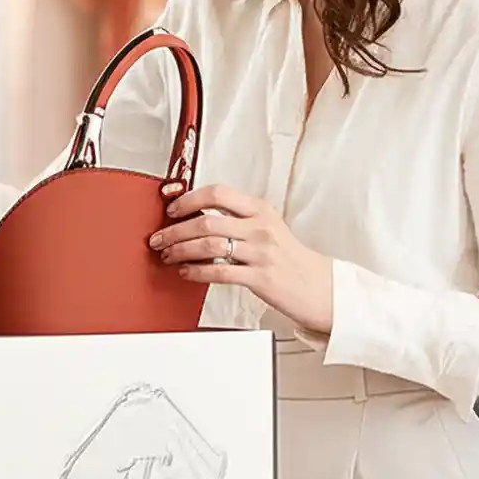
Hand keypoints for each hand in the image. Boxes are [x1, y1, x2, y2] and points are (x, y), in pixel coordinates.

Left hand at [148, 183, 334, 333]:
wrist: (318, 286)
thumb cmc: (290, 257)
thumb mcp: (267, 227)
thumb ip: (238, 219)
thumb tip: (198, 216)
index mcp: (260, 209)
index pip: (218, 193)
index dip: (189, 199)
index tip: (172, 208)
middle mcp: (260, 227)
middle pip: (206, 221)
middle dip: (174, 230)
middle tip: (159, 238)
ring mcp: (260, 252)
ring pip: (208, 246)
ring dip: (180, 250)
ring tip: (169, 255)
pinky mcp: (259, 277)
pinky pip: (218, 272)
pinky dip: (196, 272)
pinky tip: (186, 272)